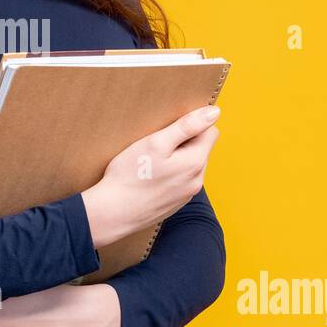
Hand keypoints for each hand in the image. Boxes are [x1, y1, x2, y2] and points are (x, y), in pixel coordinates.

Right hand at [81, 104, 220, 247]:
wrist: (113, 213)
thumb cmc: (130, 176)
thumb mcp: (156, 143)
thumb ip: (187, 126)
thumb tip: (214, 112)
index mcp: (195, 163)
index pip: (211, 132)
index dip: (192, 125)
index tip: (169, 128)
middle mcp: (196, 181)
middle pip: (200, 149)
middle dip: (184, 142)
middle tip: (157, 144)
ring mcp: (186, 195)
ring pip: (189, 166)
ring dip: (177, 159)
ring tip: (151, 160)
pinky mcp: (175, 204)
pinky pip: (180, 181)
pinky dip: (169, 174)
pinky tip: (149, 176)